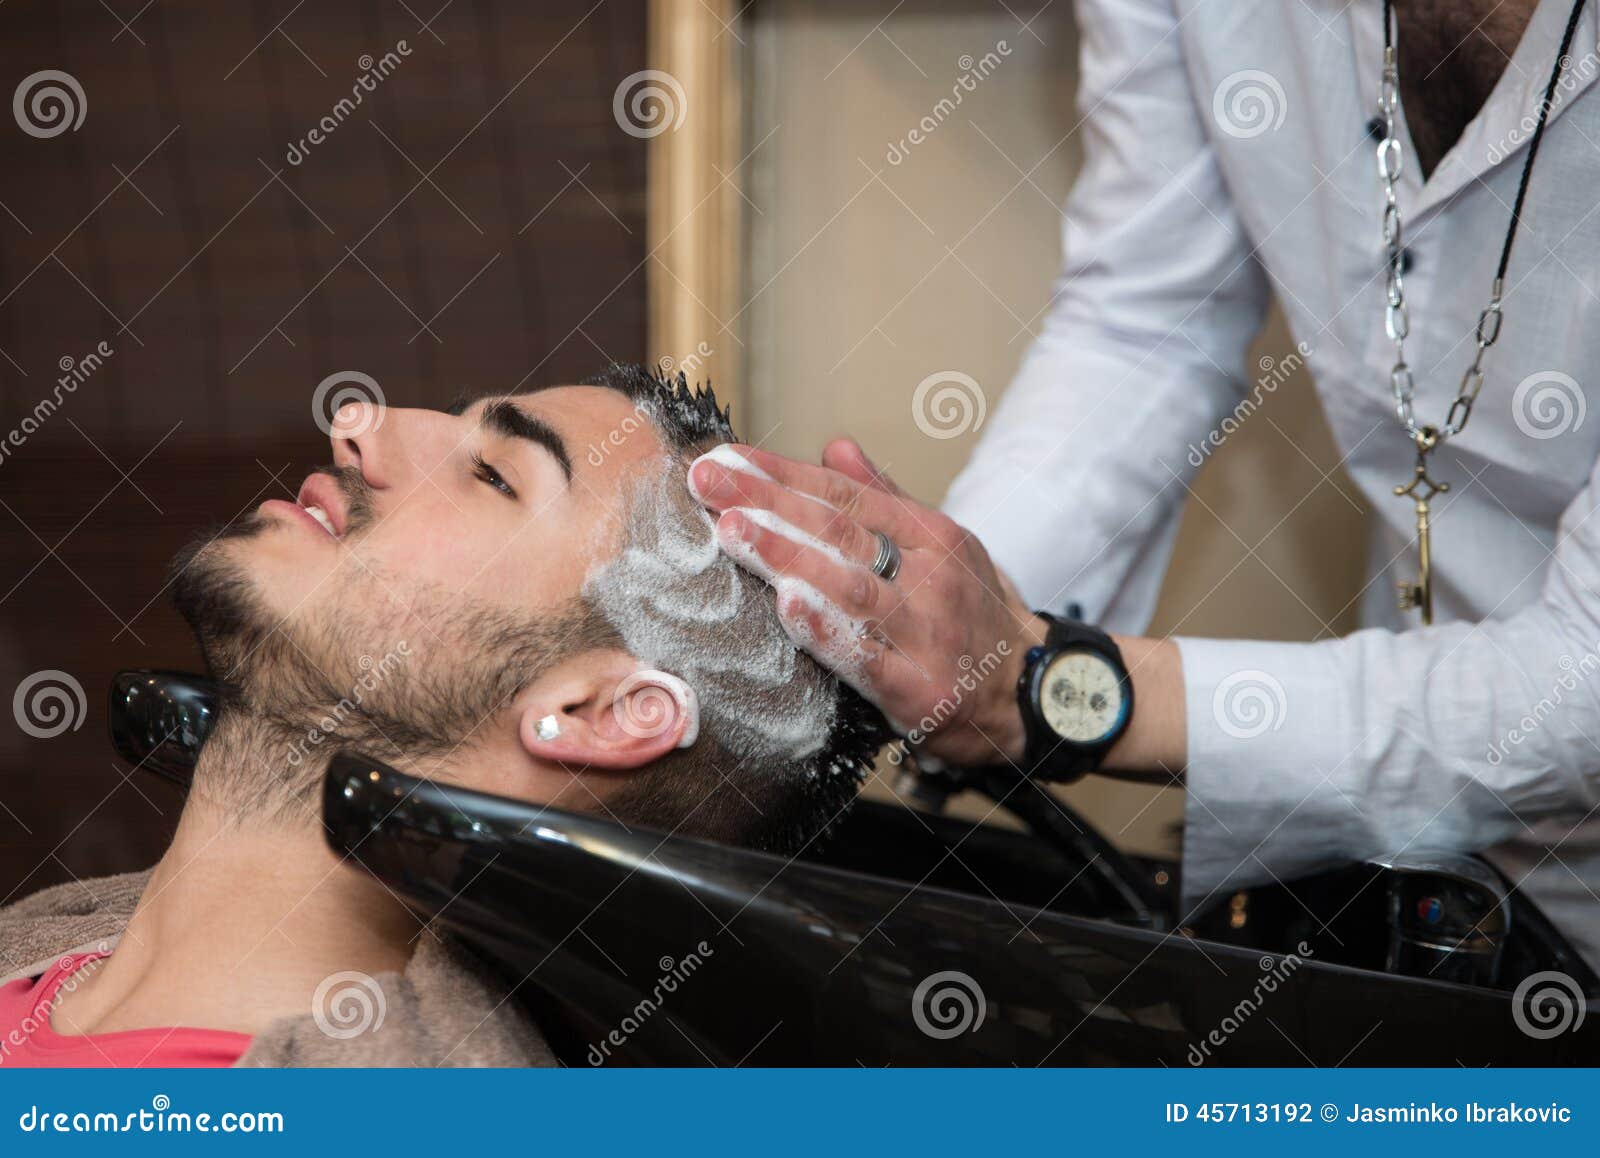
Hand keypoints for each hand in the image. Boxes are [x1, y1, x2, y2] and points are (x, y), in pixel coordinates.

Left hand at [687, 437, 1045, 767]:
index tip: (727, 457)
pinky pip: (868, 657)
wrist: (1033, 693)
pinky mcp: (920, 688)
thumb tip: (835, 449)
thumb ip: (886, 499)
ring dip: (787, 556)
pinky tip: (788, 608)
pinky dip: (828, 632)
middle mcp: (928, 577)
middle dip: (768, 501)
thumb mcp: (944, 545)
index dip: (782, 473)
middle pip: (840, 531)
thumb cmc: (976, 614)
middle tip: (708, 480)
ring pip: (850, 587)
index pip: (845, 494)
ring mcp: (925, 633)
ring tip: (732, 531)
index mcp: (930, 534)